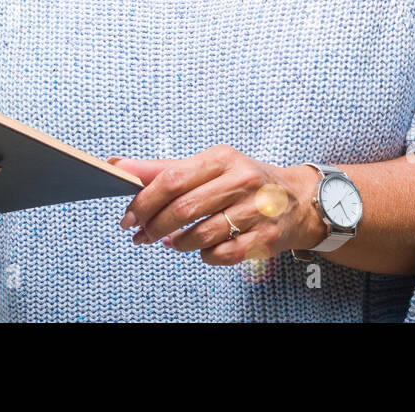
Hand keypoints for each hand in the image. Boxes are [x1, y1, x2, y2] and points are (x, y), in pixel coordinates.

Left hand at [109, 146, 328, 264]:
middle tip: (142, 235)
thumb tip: (118, 166)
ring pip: (201, 235)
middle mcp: (241, 181)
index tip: (129, 216)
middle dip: (155, 226)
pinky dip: (204, 256)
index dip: (144, 200)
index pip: (172, 179)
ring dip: (178, 243)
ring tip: (172, 242)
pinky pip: (222, 254)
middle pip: (184, 209)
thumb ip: (163, 169)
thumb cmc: (243, 181)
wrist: (297, 199)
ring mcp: (256, 210)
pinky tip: (202, 249)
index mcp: (222, 158)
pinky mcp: (266, 237)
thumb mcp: (207, 166)